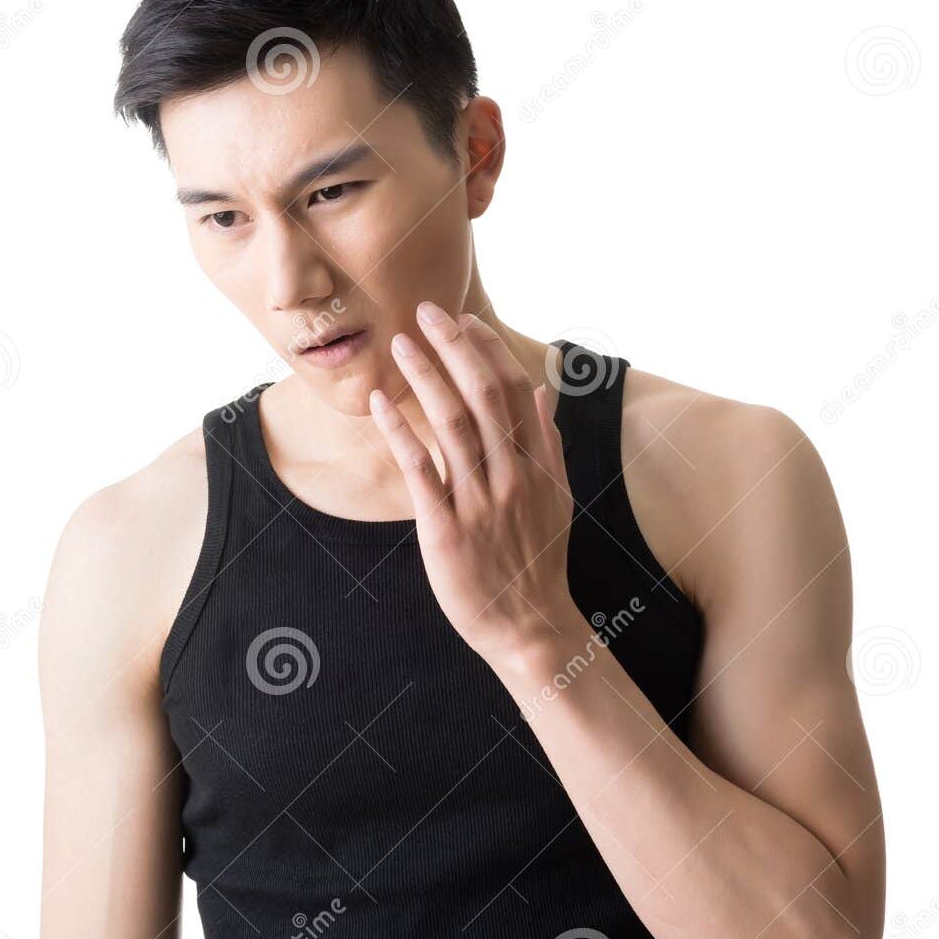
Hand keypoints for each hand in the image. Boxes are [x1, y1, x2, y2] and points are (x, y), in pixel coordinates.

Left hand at [368, 304, 582, 670]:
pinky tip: (380, 403)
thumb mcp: (557, 499)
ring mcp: (480, 502)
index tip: (466, 321)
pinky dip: (399, 431)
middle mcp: (512, 476)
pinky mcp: (447, 529)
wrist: (529, 628)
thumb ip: (548, 443)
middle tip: (428, 310)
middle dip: (455, 346)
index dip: (489, 350)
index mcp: (538, 465)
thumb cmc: (536, 562)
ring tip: (400, 341)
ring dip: (425, 376)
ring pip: (451, 423)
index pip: (514, 390)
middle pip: (483, 395)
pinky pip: (420, 469)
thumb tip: (541, 392)